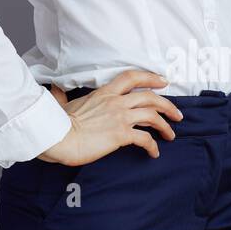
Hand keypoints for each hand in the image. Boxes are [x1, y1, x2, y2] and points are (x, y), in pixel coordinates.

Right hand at [37, 69, 183, 165]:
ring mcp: (120, 117)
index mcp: (104, 92)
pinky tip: (154, 152)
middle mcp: (115, 102)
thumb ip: (61, 94)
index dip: (150, 77)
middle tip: (177, 114)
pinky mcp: (121, 135)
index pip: (131, 77)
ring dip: (165, 125)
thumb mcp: (61, 103)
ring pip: (152, 115)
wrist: (59, 137)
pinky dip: (153, 145)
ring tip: (171, 134)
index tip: (163, 80)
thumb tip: (54, 88)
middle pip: (150, 96)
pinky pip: (145, 138)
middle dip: (167, 104)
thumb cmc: (59, 122)